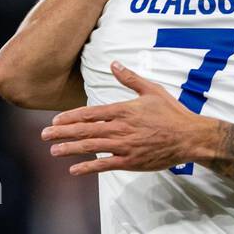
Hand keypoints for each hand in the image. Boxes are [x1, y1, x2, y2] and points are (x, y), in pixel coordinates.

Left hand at [41, 62, 211, 174]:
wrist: (190, 138)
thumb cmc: (172, 113)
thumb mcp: (152, 90)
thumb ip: (130, 79)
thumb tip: (114, 64)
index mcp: (123, 110)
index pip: (89, 113)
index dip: (70, 118)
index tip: (55, 121)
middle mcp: (120, 128)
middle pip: (84, 130)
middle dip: (62, 133)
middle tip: (44, 136)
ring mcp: (124, 146)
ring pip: (90, 147)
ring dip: (70, 149)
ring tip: (54, 151)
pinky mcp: (131, 161)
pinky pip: (104, 165)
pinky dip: (88, 167)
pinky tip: (74, 169)